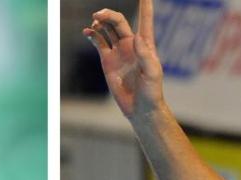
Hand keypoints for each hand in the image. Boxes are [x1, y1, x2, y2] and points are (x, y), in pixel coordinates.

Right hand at [83, 0, 164, 118]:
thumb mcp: (152, 73)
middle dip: (109, 15)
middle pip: (119, 21)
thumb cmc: (152, 91)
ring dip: (100, 23)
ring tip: (94, 23)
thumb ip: (145, 55)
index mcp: (145, 44)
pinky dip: (92, 35)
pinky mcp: (108, 61)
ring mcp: (118, 51)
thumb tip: (135, 37)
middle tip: (98, 15)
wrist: (140, 108)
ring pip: (107, 29)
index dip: (145, 5)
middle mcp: (131, 44)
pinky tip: (87, 32)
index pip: (145, 20)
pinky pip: (99, 43)